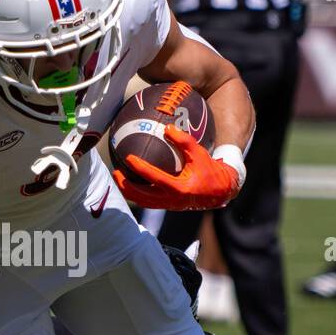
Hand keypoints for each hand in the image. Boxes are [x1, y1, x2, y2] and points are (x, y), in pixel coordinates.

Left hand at [113, 125, 242, 210]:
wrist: (219, 191)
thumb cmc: (209, 170)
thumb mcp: (199, 153)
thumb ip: (184, 141)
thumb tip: (166, 128)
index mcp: (180, 188)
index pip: (155, 179)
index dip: (141, 168)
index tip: (129, 158)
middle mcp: (172, 200)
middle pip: (142, 196)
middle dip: (125, 186)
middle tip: (116, 172)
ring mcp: (168, 205)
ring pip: (142, 202)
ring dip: (128, 192)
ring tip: (118, 178)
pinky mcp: (167, 206)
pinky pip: (147, 201)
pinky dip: (136, 194)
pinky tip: (129, 182)